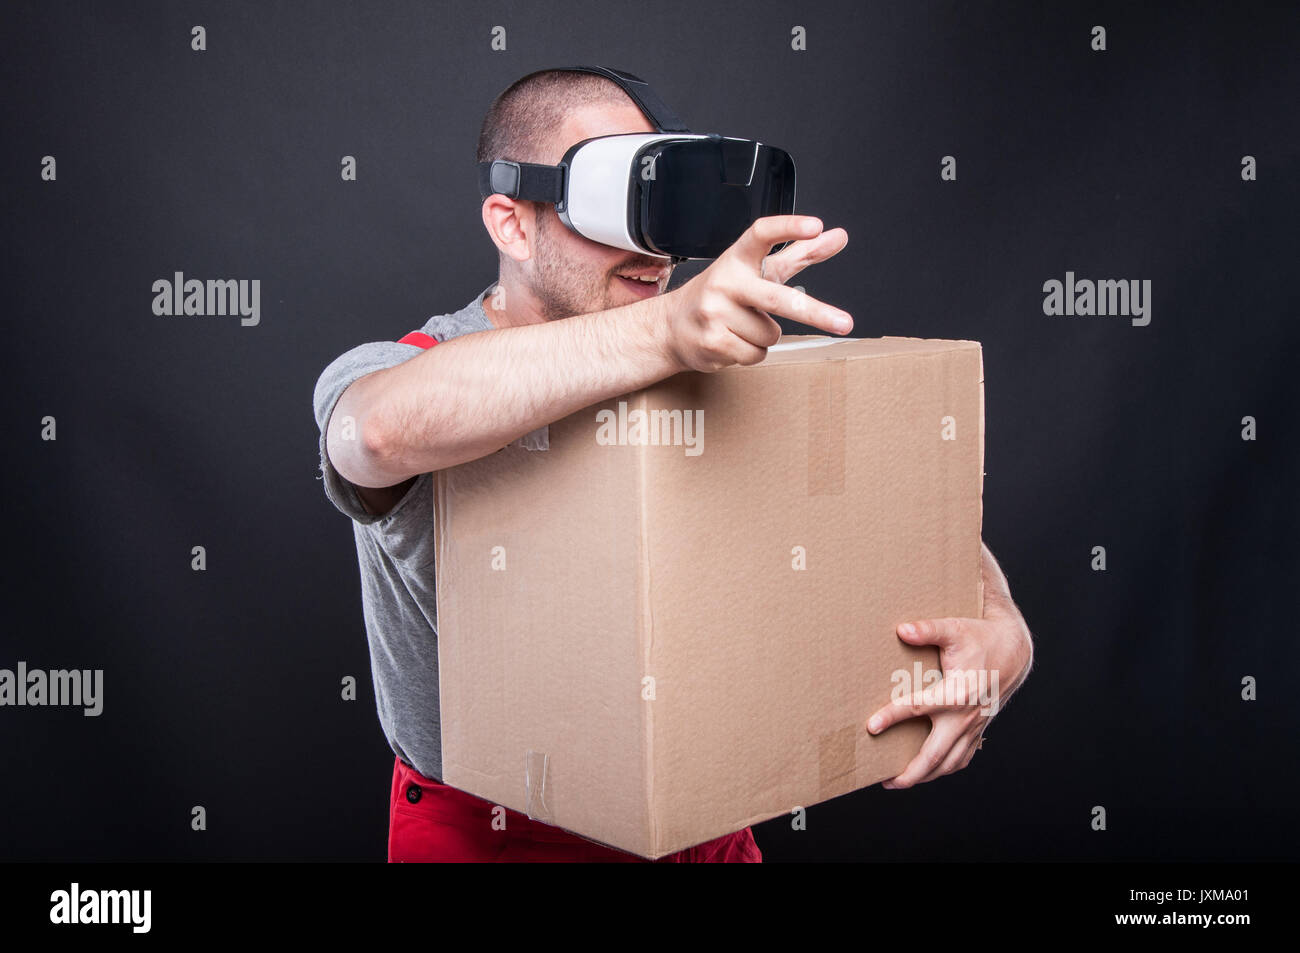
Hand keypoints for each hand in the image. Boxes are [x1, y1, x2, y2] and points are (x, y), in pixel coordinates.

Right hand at [658, 215, 851, 372]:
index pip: (762, 234)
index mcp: (738, 259)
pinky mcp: (713, 341)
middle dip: (814, 313)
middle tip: (844, 324)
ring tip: (740, 327)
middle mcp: (725, 281)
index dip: (788, 228)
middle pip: (778, 298)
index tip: (815, 226)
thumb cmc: (724, 295)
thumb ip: (800, 253)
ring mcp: (716, 312)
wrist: (672, 326)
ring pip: (770, 334)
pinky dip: (751, 353)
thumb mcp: (759, 270)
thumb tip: (837, 237)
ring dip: (763, 337)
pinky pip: (756, 354)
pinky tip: (732, 341)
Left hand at [865, 540, 1033, 788]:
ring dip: (925, 776)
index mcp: (958, 692)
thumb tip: (902, 629)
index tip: (870, 726)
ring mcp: (973, 726)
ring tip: (899, 781)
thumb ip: (928, 629)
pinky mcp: (977, 729)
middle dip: (910, 772)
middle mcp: (965, 716)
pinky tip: (930, 770)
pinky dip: (944, 768)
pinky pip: (961, 757)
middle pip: (935, 754)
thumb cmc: (981, 638)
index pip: (918, 708)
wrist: (1014, 652)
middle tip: (885, 782)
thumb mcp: (955, 628)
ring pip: (949, 762)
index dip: (892, 717)